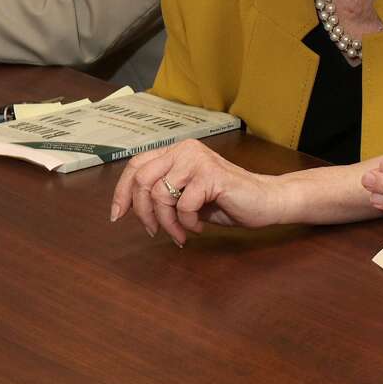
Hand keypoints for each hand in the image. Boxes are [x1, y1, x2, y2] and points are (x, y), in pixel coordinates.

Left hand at [110, 138, 278, 246]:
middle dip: (143, 212)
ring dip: (167, 223)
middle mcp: (185, 150)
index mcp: (177, 151)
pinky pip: (183, 205)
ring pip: (160, 195)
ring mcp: (198, 160)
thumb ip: (162, 192)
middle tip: (155, 232)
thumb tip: (127, 205)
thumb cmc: (226, 201)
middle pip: (143, 180)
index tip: (117, 216)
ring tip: (181, 233)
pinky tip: (198, 226)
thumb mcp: (186, 196)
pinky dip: (187, 223)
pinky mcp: (211, 175)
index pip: (136, 165)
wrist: (265, 201)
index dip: (122, 191)